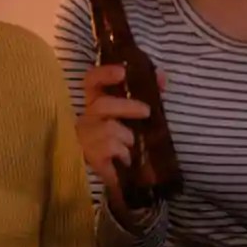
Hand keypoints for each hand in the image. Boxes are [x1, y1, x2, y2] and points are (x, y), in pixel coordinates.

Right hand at [77, 65, 166, 212]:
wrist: (122, 175)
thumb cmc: (126, 139)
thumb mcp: (137, 114)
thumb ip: (147, 93)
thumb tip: (161, 75)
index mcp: (96, 102)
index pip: (91, 81)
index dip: (104, 73)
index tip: (122, 71)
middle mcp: (87, 117)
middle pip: (101, 105)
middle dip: (127, 106)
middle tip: (146, 111)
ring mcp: (85, 137)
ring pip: (109, 128)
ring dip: (127, 136)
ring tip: (131, 145)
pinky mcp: (90, 156)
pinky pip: (111, 147)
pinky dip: (124, 152)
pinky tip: (125, 158)